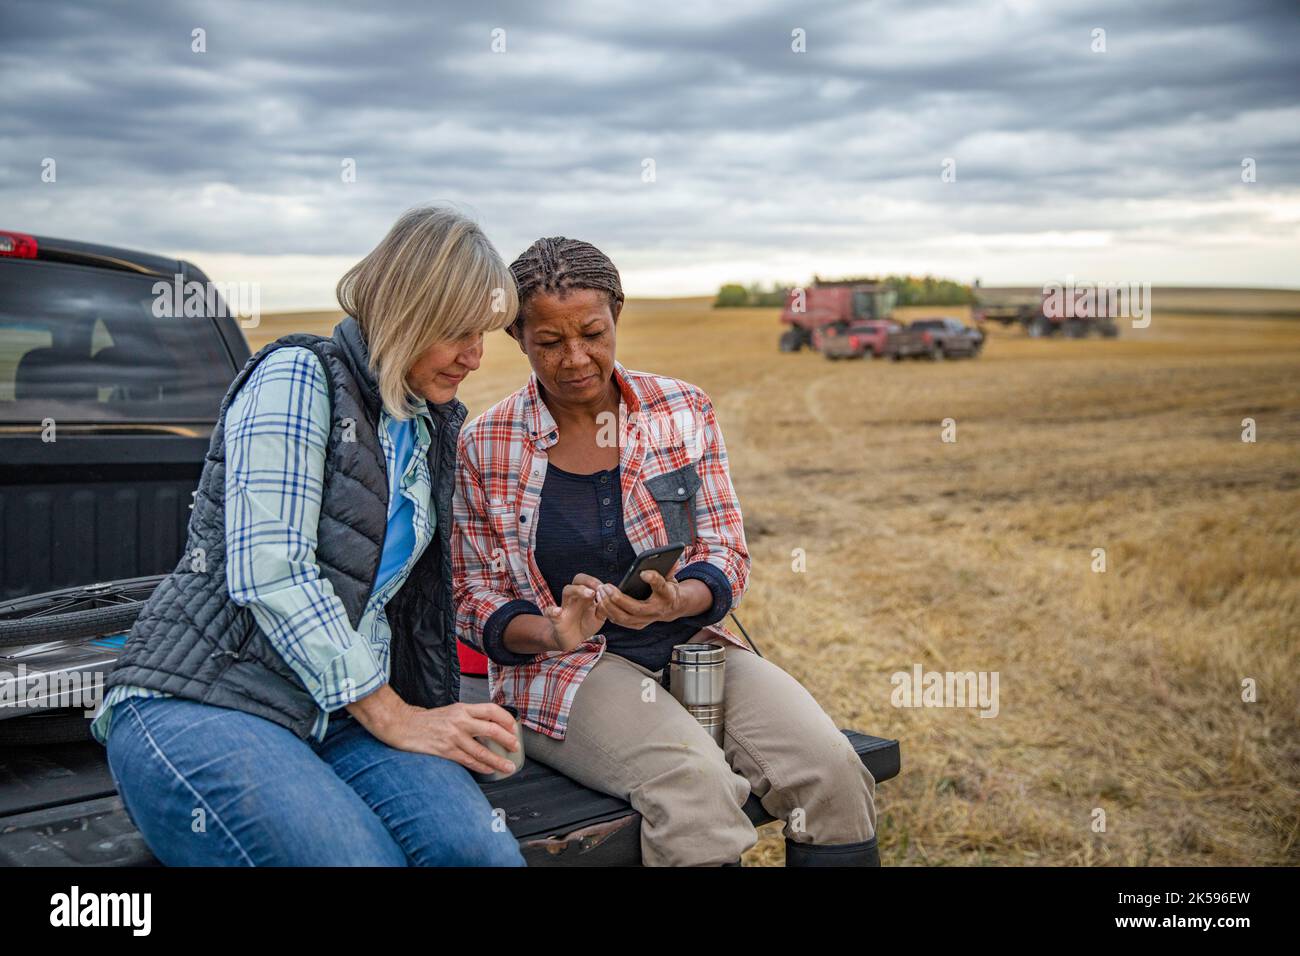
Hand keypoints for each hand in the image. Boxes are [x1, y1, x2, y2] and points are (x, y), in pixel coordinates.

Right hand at [349, 687, 517, 775]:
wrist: (402, 725)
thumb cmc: (426, 720)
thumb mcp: (450, 711)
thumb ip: (468, 716)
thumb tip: (488, 726)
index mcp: (462, 708)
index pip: (492, 710)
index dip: (506, 719)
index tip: (513, 728)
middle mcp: (460, 721)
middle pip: (492, 729)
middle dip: (508, 740)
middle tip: (515, 747)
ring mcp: (453, 737)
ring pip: (483, 751)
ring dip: (498, 760)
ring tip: (508, 766)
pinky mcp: (446, 751)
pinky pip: (469, 761)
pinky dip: (481, 767)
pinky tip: (489, 770)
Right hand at [542, 572, 606, 651]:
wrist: (573, 640)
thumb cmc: (586, 623)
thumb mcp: (599, 617)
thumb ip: (605, 607)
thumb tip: (611, 597)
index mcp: (587, 596)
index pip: (589, 581)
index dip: (597, 582)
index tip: (606, 588)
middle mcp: (576, 597)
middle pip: (577, 580)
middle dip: (588, 581)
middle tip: (598, 588)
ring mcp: (566, 606)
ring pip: (567, 591)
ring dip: (578, 590)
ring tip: (590, 594)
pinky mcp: (556, 619)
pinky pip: (549, 612)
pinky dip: (552, 610)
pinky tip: (557, 611)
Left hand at [595, 570, 693, 629]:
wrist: (672, 607)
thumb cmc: (667, 587)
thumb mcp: (669, 576)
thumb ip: (665, 567)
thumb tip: (659, 556)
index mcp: (667, 594)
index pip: (660, 586)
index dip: (653, 579)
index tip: (643, 572)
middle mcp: (657, 610)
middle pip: (636, 608)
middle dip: (618, 599)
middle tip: (606, 587)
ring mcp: (647, 620)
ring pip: (625, 617)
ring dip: (609, 606)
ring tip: (600, 592)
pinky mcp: (638, 625)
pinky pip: (619, 621)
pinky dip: (608, 612)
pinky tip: (600, 601)